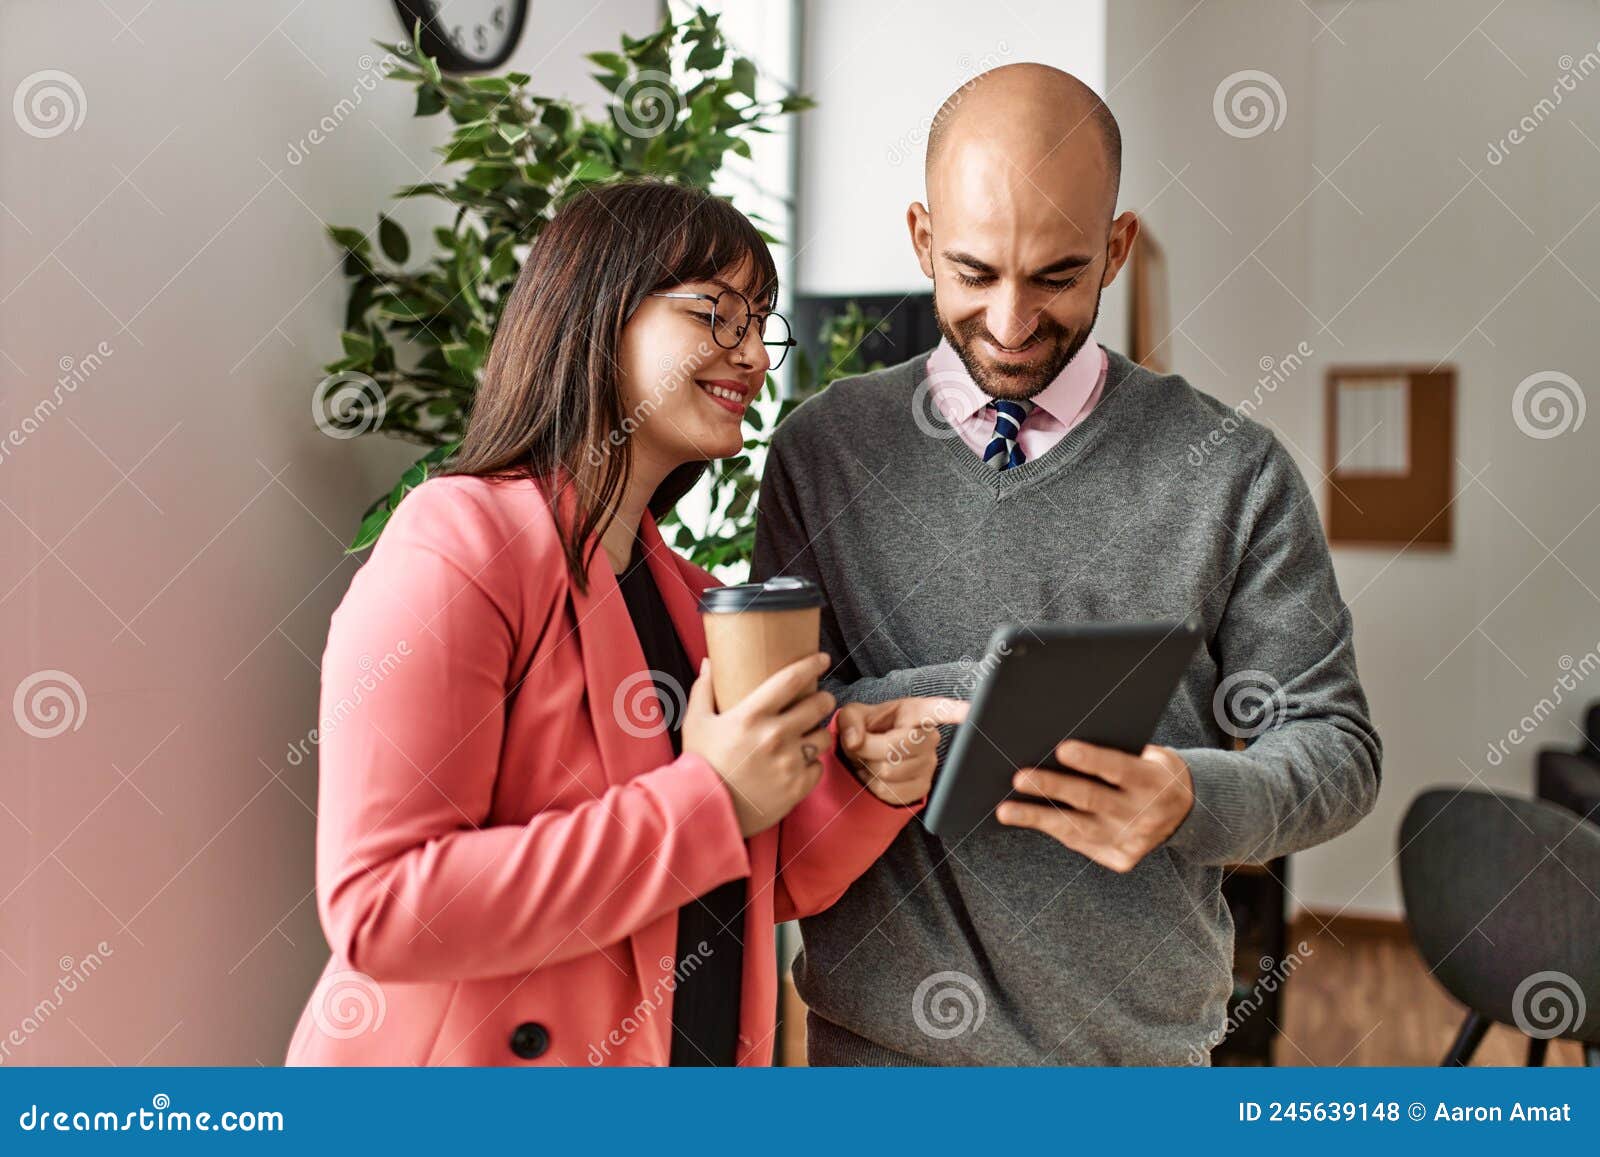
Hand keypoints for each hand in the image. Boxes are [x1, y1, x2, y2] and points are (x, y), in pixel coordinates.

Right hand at [681, 652, 835, 836]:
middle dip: (824, 699)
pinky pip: (818, 767)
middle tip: (820, 700)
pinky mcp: (797, 787)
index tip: (823, 659)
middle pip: (818, 706)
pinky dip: (812, 765)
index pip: (792, 680)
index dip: (812, 665)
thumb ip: (704, 689)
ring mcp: (789, 762)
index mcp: (752, 715)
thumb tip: (710, 662)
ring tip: (808, 734)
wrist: (703, 812)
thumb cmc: (699, 764)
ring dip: (818, 732)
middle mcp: (775, 736)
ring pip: (823, 737)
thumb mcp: (695, 723)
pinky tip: (799, 764)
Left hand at [836, 697, 968, 806]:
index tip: (968, 712)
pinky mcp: (923, 788)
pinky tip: (876, 776)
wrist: (866, 756)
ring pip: (889, 772)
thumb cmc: (865, 729)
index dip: (952, 711)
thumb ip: (850, 721)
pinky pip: (891, 792)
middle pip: (897, 746)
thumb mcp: (852, 716)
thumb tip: (855, 740)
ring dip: (868, 769)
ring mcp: (929, 764)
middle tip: (861, 746)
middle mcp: (929, 737)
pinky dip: (874, 787)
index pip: (937, 710)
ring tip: (870, 760)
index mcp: (914, 712)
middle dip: (868, 749)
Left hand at [995, 740, 1194, 872]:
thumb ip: (1113, 747)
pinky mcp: (1121, 858)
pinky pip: (1081, 843)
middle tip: (1020, 777)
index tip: (1062, 749)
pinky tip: (1026, 819)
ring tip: (1006, 809)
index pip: (1119, 767)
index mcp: (1154, 780)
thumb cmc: (1151, 769)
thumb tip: (1059, 737)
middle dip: (1054, 788)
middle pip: (1092, 799)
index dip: (1091, 759)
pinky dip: (1052, 830)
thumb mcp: (1148, 753)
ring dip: (1039, 817)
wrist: (1187, 809)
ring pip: (1079, 828)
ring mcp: (1133, 840)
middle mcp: (1144, 813)